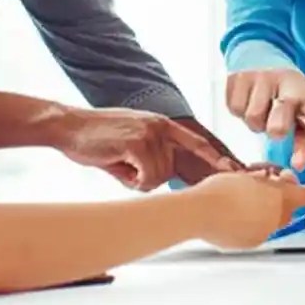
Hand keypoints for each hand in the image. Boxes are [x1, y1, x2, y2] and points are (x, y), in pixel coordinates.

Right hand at [61, 109, 240, 190]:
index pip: (197, 143)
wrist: (69, 126)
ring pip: (157, 178)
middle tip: (124, 165)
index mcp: (163, 125)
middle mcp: (162, 127)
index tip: (236, 171)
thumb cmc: (97, 139)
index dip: (216, 159)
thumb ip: (152, 155)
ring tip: (116, 161)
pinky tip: (115, 163)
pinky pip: (146, 178)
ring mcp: (152, 134)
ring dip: (135, 178)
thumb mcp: (131, 142)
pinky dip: (130, 180)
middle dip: (147, 178)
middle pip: (170, 172)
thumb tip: (162, 177)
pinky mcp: (139, 143)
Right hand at [194, 173, 304, 249]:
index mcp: (279, 198)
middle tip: (265, 185)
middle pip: (286, 208)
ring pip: (271, 220)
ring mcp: (263, 233)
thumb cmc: (219, 191)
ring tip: (242, 200)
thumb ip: (266, 181)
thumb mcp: (247, 176)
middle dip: (279, 198)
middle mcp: (275, 218)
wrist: (199, 213)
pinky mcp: (250, 244)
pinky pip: (256, 231)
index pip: (304, 196)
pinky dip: (250, 223)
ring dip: (262, 211)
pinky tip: (234, 215)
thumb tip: (273, 183)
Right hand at [225, 68, 304, 170]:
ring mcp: (257, 76)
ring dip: (256, 123)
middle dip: (276, 130)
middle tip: (275, 129)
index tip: (297, 163)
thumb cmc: (288, 95)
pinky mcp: (236, 77)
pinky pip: (234, 108)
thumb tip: (297, 165)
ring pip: (252, 118)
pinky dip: (239, 112)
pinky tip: (248, 104)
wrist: (264, 60)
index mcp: (303, 90)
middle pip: (278, 121)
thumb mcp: (304, 111)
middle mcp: (281, 80)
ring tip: (262, 114)